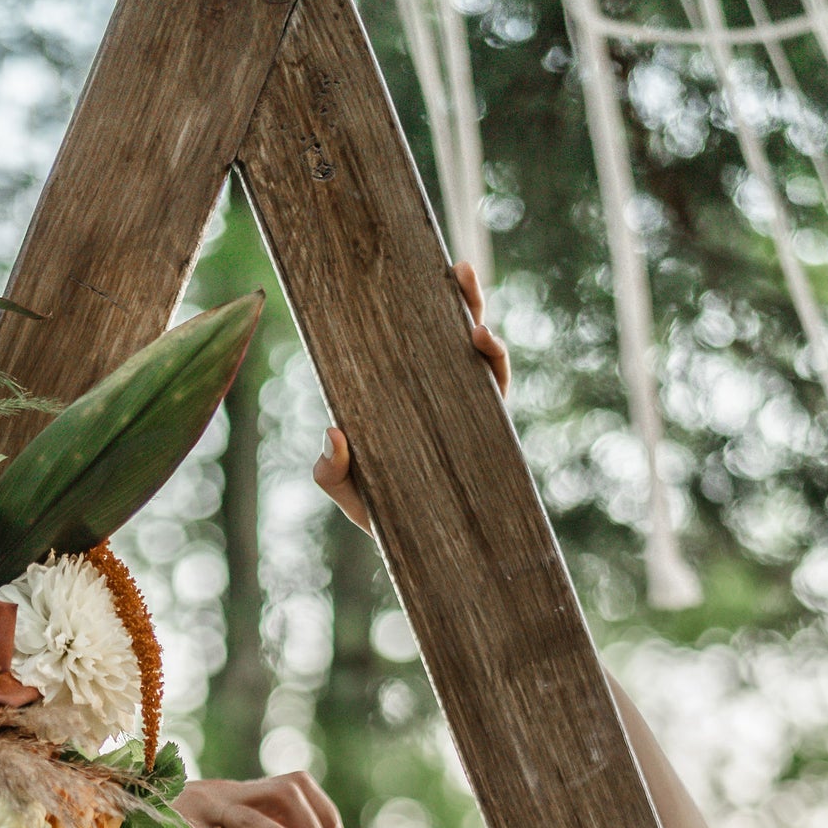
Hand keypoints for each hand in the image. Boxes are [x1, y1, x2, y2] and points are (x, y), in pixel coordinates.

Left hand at [313, 262, 509, 536]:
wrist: (423, 556)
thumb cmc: (382, 514)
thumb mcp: (347, 490)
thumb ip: (331, 469)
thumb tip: (333, 431)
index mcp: (407, 398)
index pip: (415, 345)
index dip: (420, 310)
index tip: (417, 275)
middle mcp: (441, 397)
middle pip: (452, 337)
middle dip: (461, 300)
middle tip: (458, 271)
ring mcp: (468, 413)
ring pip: (481, 359)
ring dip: (482, 328)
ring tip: (473, 316)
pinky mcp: (490, 434)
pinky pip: (496, 391)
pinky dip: (494, 364)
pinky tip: (483, 348)